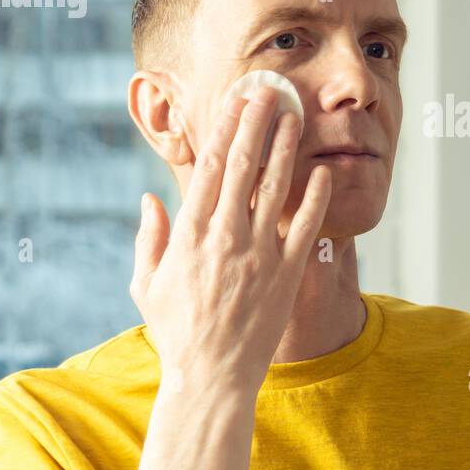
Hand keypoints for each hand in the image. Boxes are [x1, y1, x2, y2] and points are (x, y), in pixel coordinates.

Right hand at [129, 88, 331, 398]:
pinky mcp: (286, 274)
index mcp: (190, 235)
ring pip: (275, 189)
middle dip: (257, 125)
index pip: (211, 169)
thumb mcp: (147, 285)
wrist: (211, 378)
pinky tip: (322, 172)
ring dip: (286, 149)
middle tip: (269, 92)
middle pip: (245, 168)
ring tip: (294, 118)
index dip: (226, 131)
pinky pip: (305, 228)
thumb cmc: (176, 333)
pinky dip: (314, 199)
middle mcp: (226, 237)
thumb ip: (151, 239)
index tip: (235, 102)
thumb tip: (150, 200)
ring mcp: (259, 255)